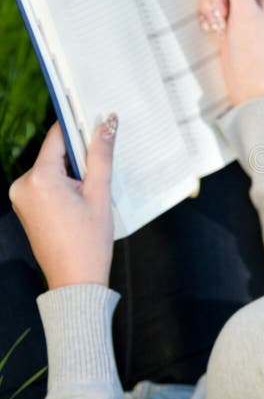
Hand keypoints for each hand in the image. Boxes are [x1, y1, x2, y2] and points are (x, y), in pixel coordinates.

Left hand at [9, 116, 117, 289]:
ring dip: (73, 174)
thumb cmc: (89, 240)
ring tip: (91, 194)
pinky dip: (64, 186)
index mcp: (39, 178)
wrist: (75, 278)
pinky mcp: (25, 207)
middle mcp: (22, 184)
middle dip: (79, 158)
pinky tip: (81, 203)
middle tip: (102, 170)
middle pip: (55, 154)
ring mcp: (20, 197)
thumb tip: (106, 124)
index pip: (57, 137)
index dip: (79, 128)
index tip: (97, 120)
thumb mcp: (100, 193)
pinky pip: (46, 184)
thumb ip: (101, 155)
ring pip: (52, 170)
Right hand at [195, 0, 263, 105]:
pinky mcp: (233, 13)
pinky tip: (218, 29)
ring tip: (220, 24)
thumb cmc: (255, 52)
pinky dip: (211, 12)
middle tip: (214, 3)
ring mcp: (246, 2)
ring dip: (213, 3)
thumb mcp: (244, 12)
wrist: (250, 85)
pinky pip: (214, 0)